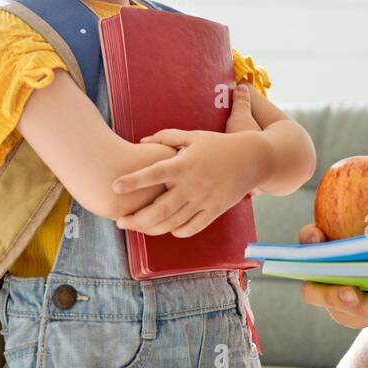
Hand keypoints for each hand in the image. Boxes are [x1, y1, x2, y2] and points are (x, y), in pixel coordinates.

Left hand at [111, 86, 266, 236]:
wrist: (252, 159)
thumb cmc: (219, 145)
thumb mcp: (194, 136)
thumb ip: (167, 137)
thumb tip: (142, 140)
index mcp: (184, 164)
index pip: (154, 173)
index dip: (134, 180)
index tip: (115, 186)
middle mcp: (192, 185)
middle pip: (159, 209)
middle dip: (136, 219)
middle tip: (120, 221)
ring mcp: (203, 201)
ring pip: (172, 223)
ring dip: (151, 229)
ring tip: (137, 227)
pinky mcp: (214, 211)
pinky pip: (191, 228)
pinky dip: (176, 231)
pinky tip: (167, 228)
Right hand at [298, 199, 367, 328]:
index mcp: (322, 254)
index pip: (306, 246)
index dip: (309, 241)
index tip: (317, 234)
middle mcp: (324, 282)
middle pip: (320, 292)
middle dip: (335, 294)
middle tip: (354, 294)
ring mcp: (340, 305)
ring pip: (356, 311)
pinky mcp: (360, 318)